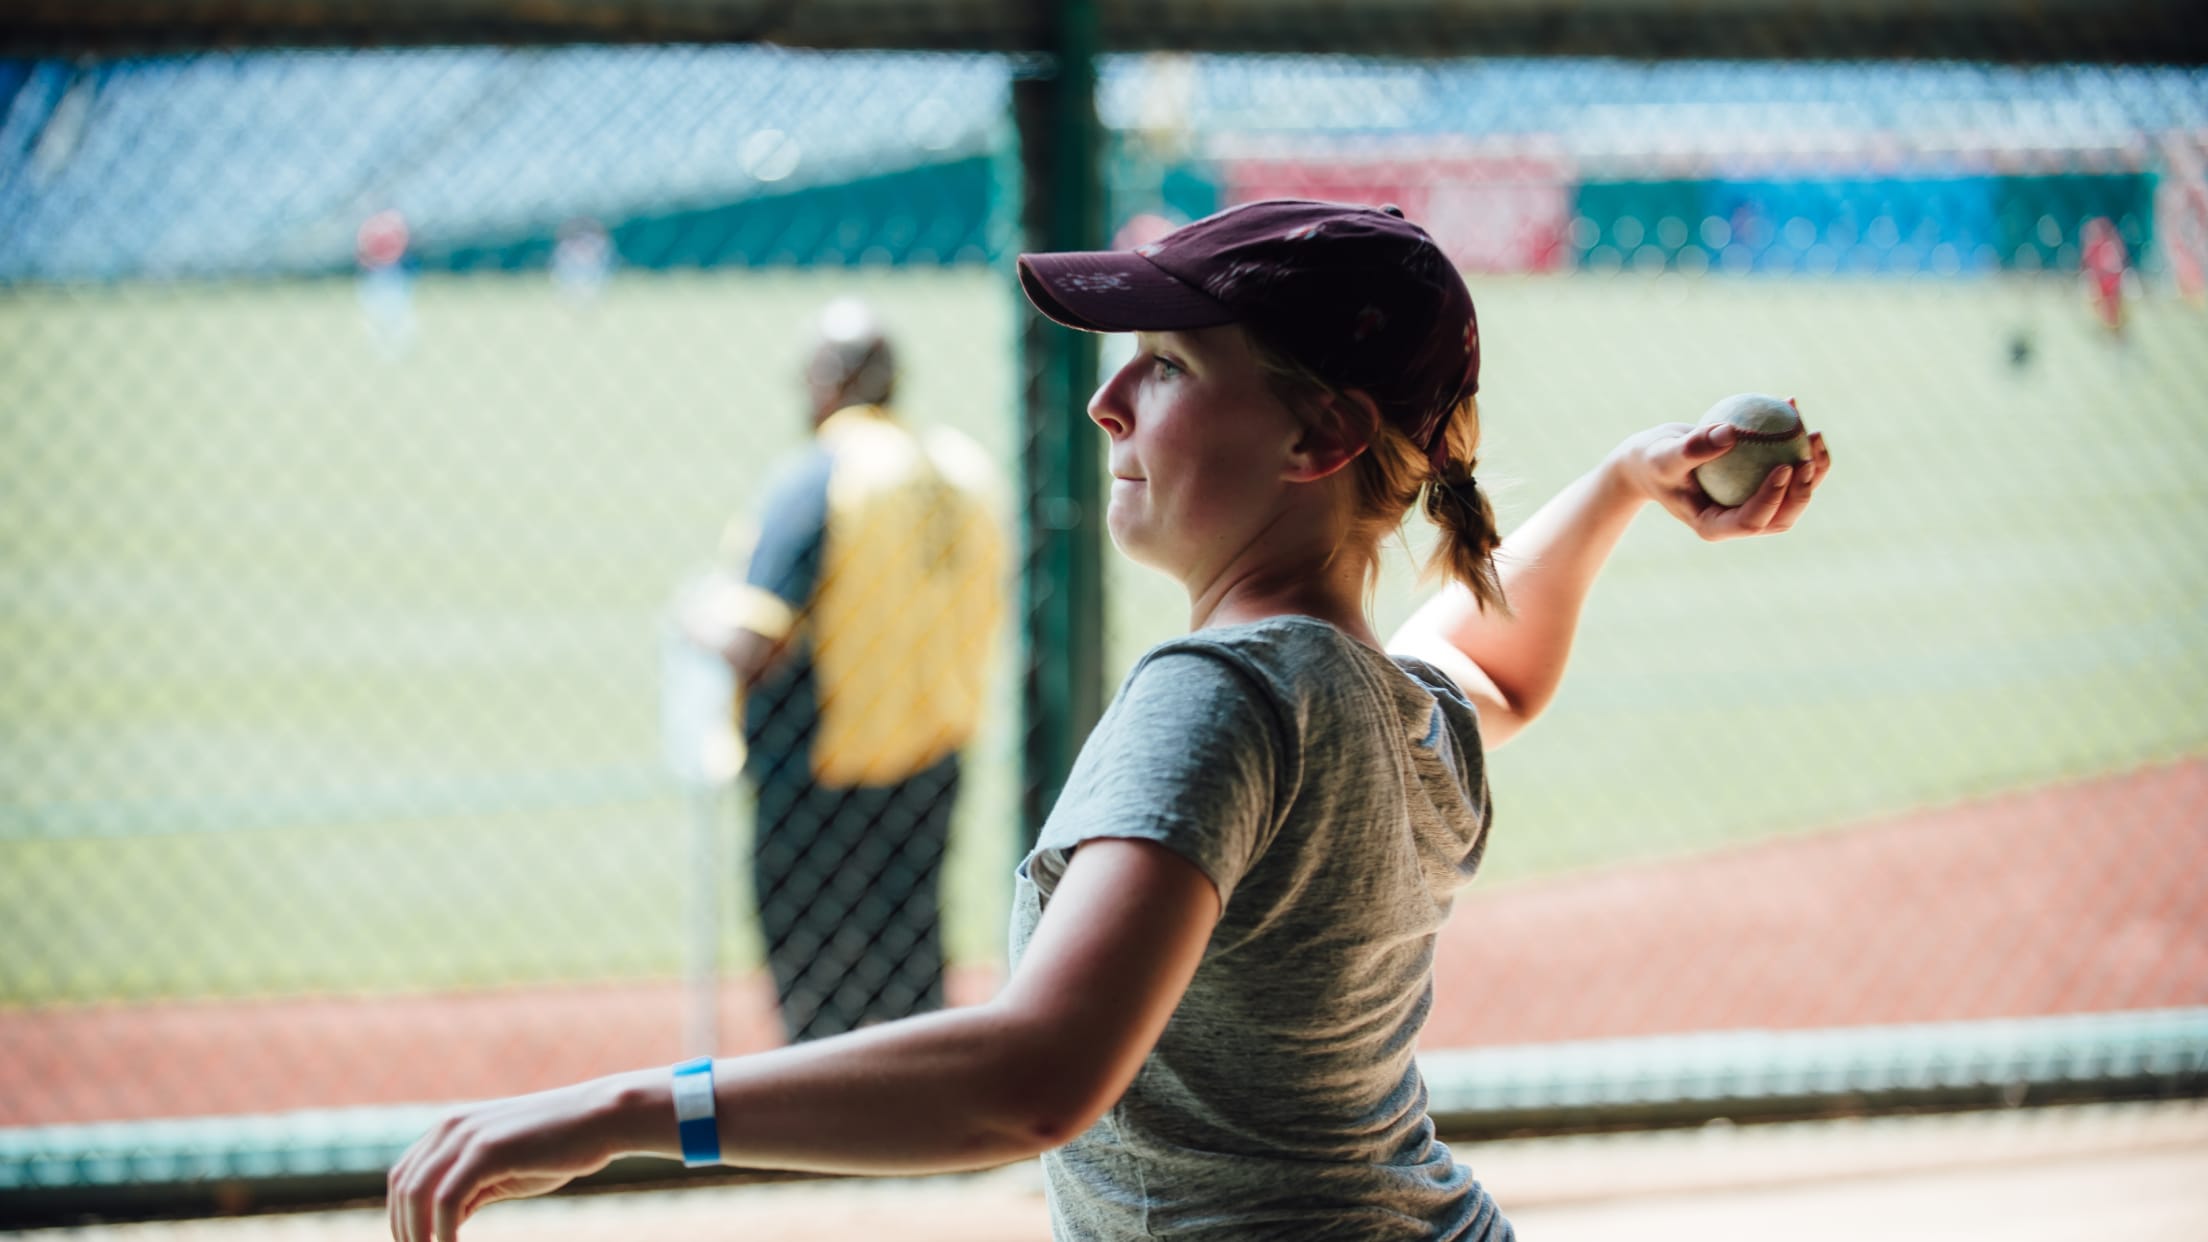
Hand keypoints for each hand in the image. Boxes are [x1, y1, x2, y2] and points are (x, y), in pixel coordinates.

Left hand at [388, 1079, 629, 1241]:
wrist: (600, 1120)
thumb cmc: (559, 1148)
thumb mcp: (503, 1170)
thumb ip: (470, 1189)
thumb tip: (445, 1221)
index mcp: (451, 1128)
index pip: (403, 1177)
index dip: (401, 1217)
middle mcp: (450, 1127)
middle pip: (402, 1186)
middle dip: (405, 1230)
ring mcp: (467, 1135)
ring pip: (417, 1194)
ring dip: (419, 1234)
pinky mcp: (487, 1149)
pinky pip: (446, 1200)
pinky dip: (443, 1233)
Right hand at [1611, 404, 1830, 540]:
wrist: (1653, 457)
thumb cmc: (1653, 459)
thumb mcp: (1664, 454)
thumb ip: (1693, 447)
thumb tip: (1731, 432)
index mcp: (1715, 525)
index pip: (1751, 522)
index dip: (1773, 499)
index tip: (1784, 466)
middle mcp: (1737, 521)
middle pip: (1780, 517)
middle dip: (1802, 493)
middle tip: (1807, 458)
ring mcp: (1751, 505)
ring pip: (1792, 497)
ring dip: (1812, 471)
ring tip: (1814, 435)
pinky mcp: (1758, 486)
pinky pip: (1788, 471)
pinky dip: (1797, 446)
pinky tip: (1795, 413)